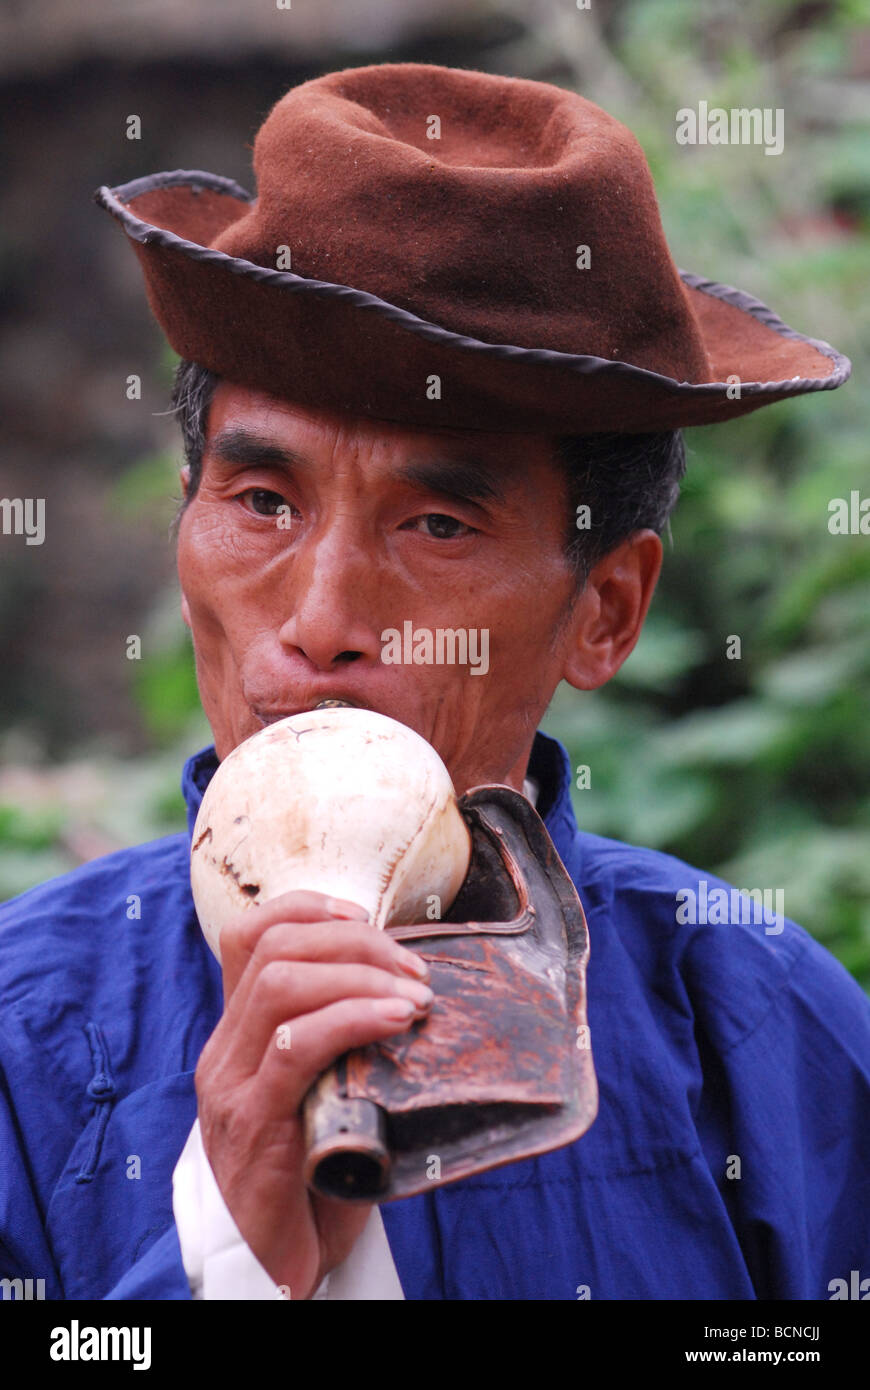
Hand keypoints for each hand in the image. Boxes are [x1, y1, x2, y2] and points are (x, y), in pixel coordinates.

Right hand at [194, 890, 431, 1298]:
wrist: (273, 1266)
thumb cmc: (313, 1177)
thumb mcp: (326, 1093)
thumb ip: (346, 1045)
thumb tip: (416, 994)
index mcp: (239, 1034)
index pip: (251, 935)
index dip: (310, 907)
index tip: (369, 916)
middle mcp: (225, 1050)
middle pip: (275, 949)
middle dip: (355, 941)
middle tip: (415, 970)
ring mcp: (232, 1086)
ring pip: (282, 986)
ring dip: (361, 976)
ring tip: (415, 997)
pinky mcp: (253, 1126)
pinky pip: (296, 1048)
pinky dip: (353, 1020)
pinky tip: (396, 1022)